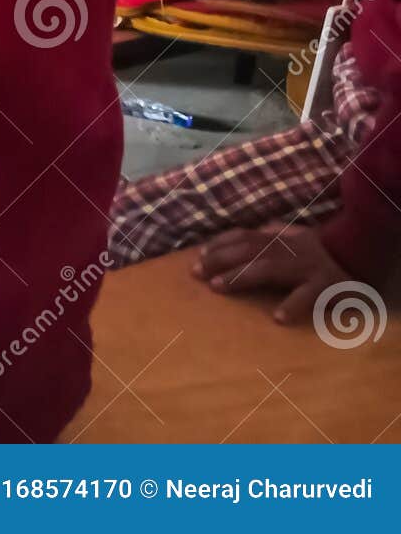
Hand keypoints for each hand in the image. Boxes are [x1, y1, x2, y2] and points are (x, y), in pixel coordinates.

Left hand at [194, 225, 350, 323]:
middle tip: (195, 273)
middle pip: (246, 251)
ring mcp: (303, 266)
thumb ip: (265, 237)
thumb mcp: (290, 236)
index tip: (197, 256)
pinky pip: (307, 295)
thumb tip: (235, 237)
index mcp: (277, 238)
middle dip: (219, 260)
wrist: (358, 251)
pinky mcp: (324, 284)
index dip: (218, 245)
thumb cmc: (317, 248)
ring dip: (241, 277)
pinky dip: (293, 305)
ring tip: (218, 287)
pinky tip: (278, 317)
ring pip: (268, 269)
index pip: (242, 237)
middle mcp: (286, 249)